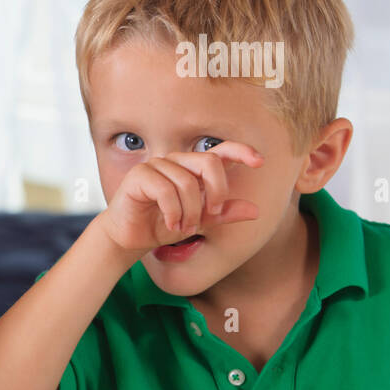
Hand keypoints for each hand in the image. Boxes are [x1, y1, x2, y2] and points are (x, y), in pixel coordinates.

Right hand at [98, 141, 263, 252]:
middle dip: (216, 192)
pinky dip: (173, 212)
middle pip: (209, 162)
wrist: (130, 238)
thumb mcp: (200, 221)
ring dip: (191, 212)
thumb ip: (224, 214)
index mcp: (192, 167)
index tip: (260, 162)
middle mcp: (175, 161)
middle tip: (211, 215)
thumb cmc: (162, 225)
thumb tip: (256, 210)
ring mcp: (156, 165)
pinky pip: (167, 191)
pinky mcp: (139, 175)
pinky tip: (171, 224)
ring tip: (184, 226)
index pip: (220, 151)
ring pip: (188, 183)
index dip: (241, 151)